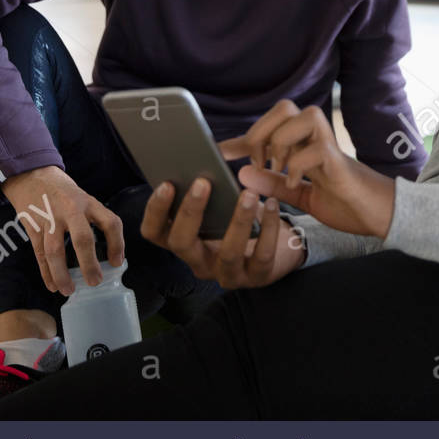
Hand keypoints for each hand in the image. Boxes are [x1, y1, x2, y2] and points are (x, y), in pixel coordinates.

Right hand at [0, 165, 123, 296]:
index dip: (117, 244)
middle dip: (89, 264)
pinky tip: (52, 285)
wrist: (31, 174)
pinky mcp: (33, 226)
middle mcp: (71, 210)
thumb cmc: (62, 191)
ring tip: (69, 291)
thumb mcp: (83, 198)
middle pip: (83, 239)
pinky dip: (46, 272)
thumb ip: (93, 219)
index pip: (111, 222)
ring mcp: (50, 218)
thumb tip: (107, 252)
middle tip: (95, 281)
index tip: (117, 263)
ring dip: (62, 274)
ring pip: (56, 251)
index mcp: (89, 202)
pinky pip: (39, 254)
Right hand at [140, 177, 303, 287]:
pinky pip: (262, 254)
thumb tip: (205, 162)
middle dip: (190, 212)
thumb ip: (211, 189)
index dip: (155, 210)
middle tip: (202, 182)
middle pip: (181, 243)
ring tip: (247, 193)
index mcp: (185, 242)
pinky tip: (272, 204)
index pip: (155, 233)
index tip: (167, 184)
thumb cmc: (244, 219)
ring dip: (237, 220)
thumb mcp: (224, 204)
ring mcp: (228, 274)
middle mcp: (200, 262)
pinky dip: (268, 227)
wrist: (283, 246)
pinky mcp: (257, 276)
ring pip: (227, 253)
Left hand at [218, 100, 395, 237]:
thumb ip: (275, 185)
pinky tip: (296, 183)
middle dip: (262, 131)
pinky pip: (315, 149)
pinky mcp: (339, 161)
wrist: (379, 215)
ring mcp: (329, 146)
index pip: (268, 130)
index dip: (240, 139)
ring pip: (302, 115)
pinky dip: (298, 166)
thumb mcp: (300, 196)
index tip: (218, 153)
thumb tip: (244, 173)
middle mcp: (315, 138)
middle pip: (284, 107)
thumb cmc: (345, 202)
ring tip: (278, 169)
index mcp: (303, 145)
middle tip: (261, 162)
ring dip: (282, 141)